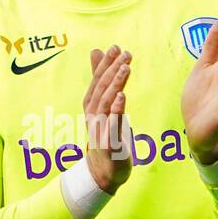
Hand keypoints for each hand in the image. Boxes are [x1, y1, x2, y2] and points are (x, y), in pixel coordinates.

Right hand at [84, 45, 133, 193]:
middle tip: (124, 53)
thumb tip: (96, 52)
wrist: (104, 171)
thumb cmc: (106, 135)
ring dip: (115, 84)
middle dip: (112, 70)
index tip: (115, 47)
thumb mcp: (103, 105)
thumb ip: (99, 79)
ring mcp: (99, 129)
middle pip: (101, 89)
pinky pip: (111, 124)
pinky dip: (115, 110)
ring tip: (125, 68)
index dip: (105, 64)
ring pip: (105, 103)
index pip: (97, 81)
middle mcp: (93, 116)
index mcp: (91, 106)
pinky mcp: (109, 142)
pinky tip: (122, 96)